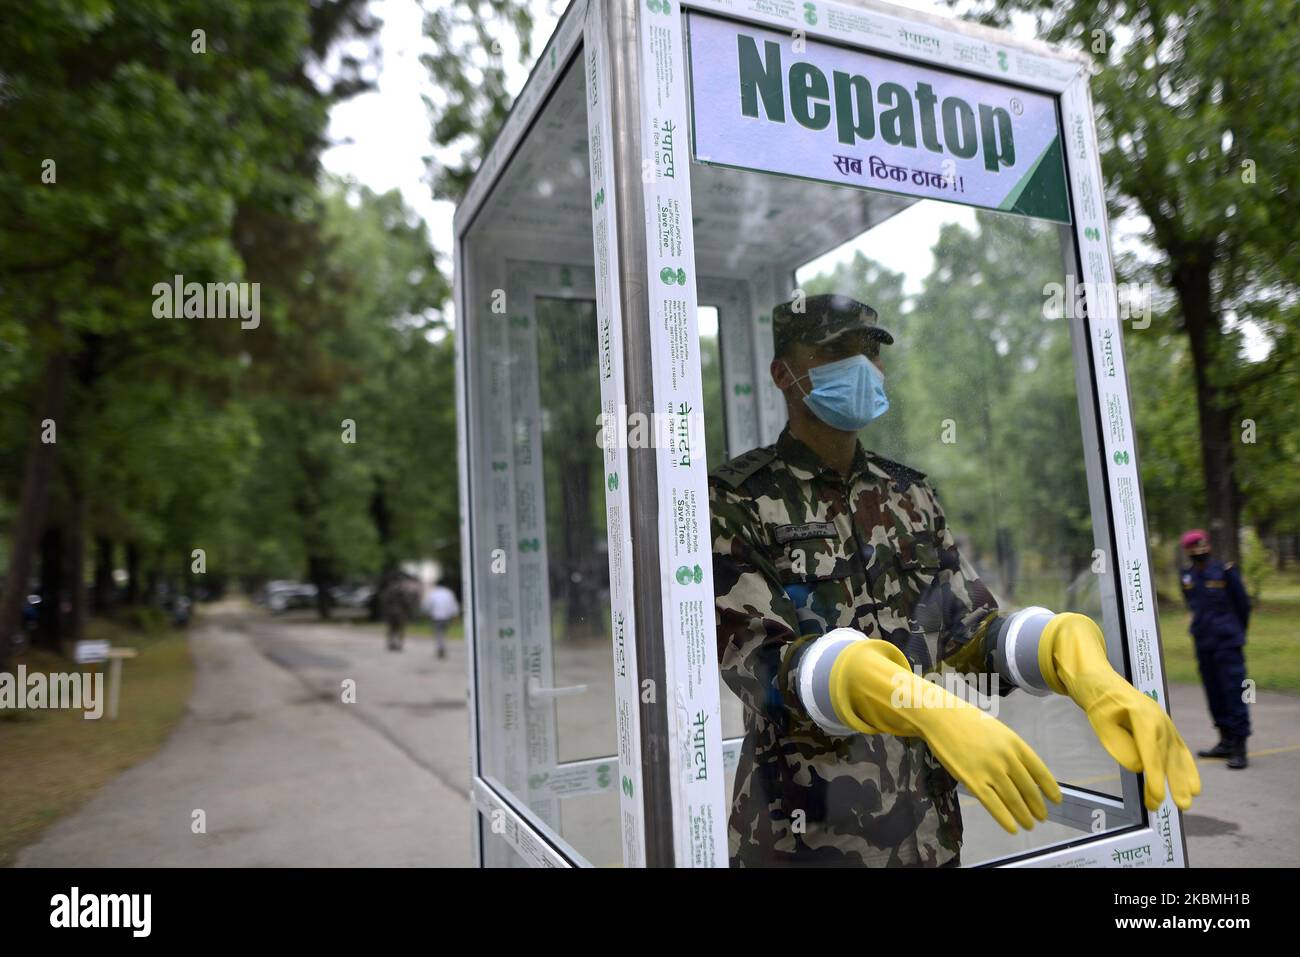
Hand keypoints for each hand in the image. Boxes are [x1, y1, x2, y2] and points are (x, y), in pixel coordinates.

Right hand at [829, 639, 1061, 833]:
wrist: (940, 717)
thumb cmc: (968, 721)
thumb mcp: (997, 732)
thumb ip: (1011, 751)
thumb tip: (1025, 774)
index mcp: (1015, 744)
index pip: (1040, 771)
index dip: (1050, 788)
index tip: (1056, 800)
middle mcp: (1007, 758)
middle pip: (1028, 789)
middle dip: (1037, 806)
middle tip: (1041, 817)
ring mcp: (990, 770)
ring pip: (1013, 800)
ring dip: (1024, 815)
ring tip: (1029, 824)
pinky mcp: (973, 781)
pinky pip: (994, 805)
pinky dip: (1006, 819)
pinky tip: (1013, 828)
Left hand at [1042, 613, 1201, 810]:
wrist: (1104, 682)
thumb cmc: (1100, 703)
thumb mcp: (1101, 722)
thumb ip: (1119, 745)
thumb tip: (1139, 767)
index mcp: (1142, 715)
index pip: (1150, 751)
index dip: (1155, 777)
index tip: (1157, 798)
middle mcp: (1159, 719)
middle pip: (1166, 756)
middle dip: (1172, 783)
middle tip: (1178, 807)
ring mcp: (1166, 723)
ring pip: (1176, 755)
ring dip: (1182, 780)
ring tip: (1186, 804)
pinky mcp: (1167, 729)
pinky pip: (1180, 750)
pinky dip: (1187, 768)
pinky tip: (1194, 787)